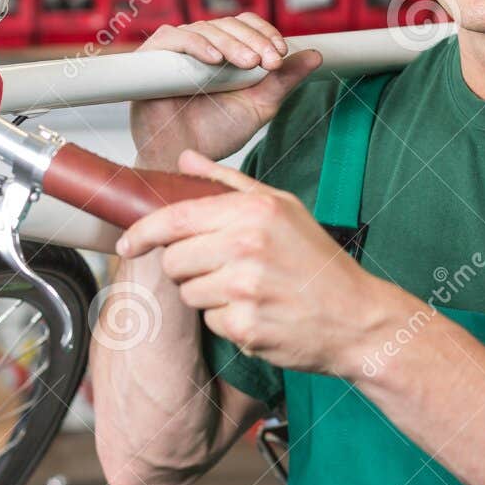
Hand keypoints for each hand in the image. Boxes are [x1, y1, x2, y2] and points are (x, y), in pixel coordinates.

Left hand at [115, 150, 403, 376]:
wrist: (357, 317)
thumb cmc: (319, 263)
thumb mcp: (282, 208)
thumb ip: (228, 182)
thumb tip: (185, 159)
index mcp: (253, 212)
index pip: (175, 219)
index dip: (141, 233)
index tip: (127, 244)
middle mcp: (247, 246)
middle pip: (174, 259)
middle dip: (189, 267)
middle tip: (224, 269)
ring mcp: (245, 288)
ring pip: (188, 293)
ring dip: (208, 296)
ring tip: (247, 291)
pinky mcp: (246, 325)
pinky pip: (210, 322)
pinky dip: (227, 321)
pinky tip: (257, 313)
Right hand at [130, 13, 320, 166]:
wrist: (182, 160)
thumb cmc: (215, 134)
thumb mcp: (259, 106)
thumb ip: (283, 81)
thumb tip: (316, 55)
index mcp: (224, 52)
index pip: (245, 26)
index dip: (265, 33)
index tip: (282, 54)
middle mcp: (200, 47)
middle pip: (228, 25)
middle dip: (254, 40)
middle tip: (270, 61)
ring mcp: (175, 52)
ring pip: (205, 29)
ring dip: (231, 43)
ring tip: (249, 64)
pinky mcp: (152, 60)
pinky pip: (173, 38)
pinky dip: (196, 44)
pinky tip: (215, 60)